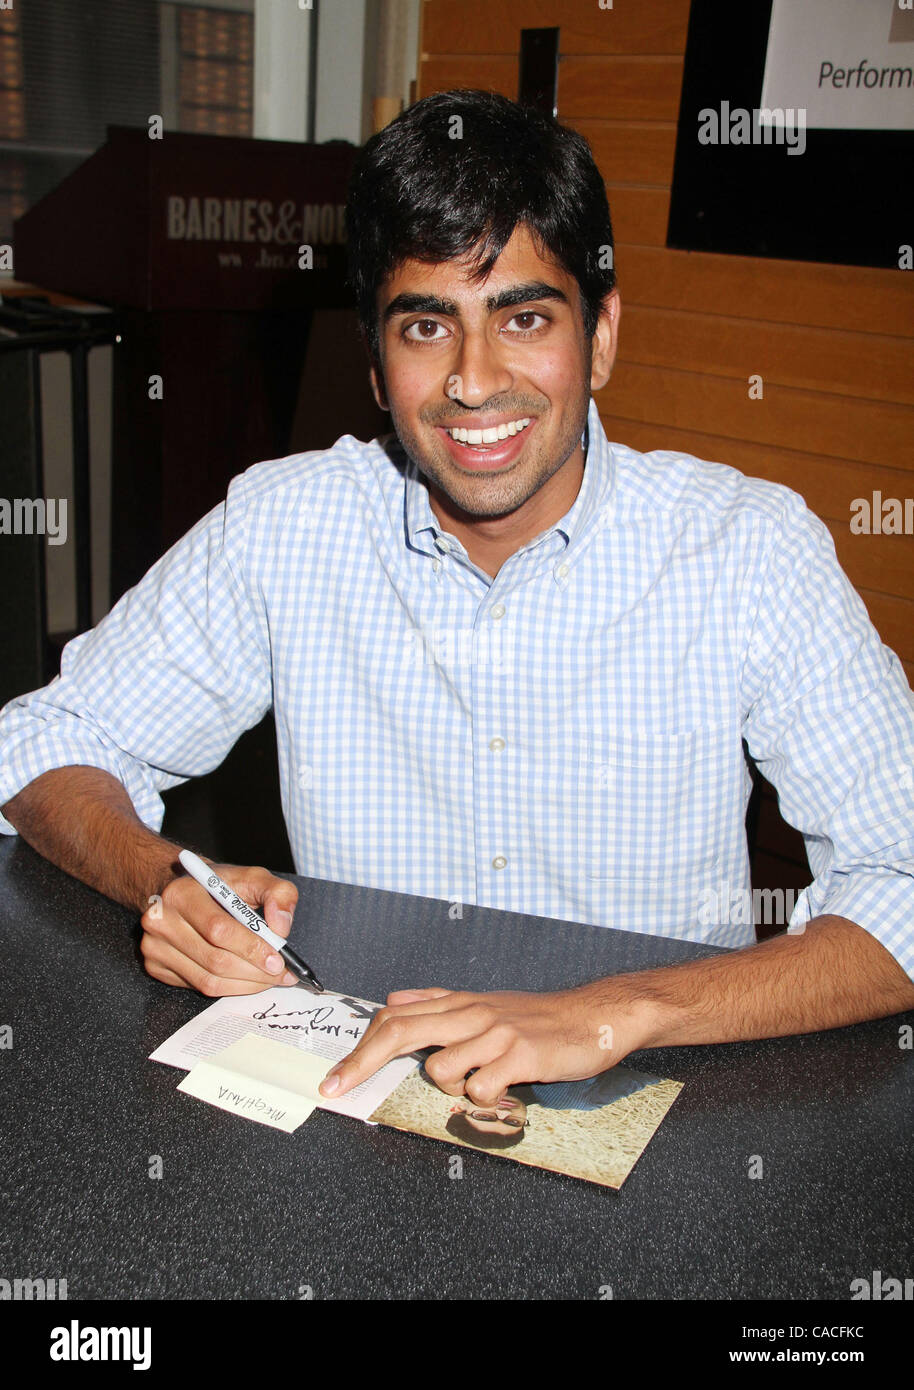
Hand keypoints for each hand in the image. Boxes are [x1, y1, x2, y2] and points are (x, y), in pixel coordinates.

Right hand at [139, 862, 299, 995]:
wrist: (183, 891)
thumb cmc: (219, 886)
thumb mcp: (253, 877)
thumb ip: (278, 894)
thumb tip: (281, 927)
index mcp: (182, 893)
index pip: (218, 929)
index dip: (251, 948)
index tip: (278, 960)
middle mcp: (161, 920)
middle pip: (215, 960)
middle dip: (255, 972)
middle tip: (282, 975)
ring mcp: (154, 946)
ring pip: (208, 980)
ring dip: (246, 985)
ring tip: (269, 978)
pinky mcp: (155, 966)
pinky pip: (199, 987)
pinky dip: (229, 988)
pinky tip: (246, 978)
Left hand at [318, 983, 652, 1106]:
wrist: (593, 1016)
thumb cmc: (536, 1017)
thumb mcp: (483, 1002)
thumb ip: (437, 1004)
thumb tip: (393, 999)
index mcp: (458, 1003)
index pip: (394, 1017)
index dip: (360, 1047)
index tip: (335, 1076)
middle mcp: (470, 1013)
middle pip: (400, 1032)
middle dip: (362, 1063)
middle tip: (336, 1087)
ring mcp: (494, 1033)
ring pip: (439, 1069)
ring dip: (450, 1087)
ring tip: (480, 1083)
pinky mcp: (520, 1055)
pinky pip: (481, 1088)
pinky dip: (485, 1098)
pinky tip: (505, 1089)